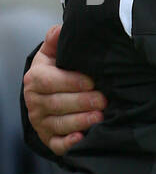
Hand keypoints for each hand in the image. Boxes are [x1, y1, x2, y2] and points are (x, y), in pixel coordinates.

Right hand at [22, 25, 105, 155]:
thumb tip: (60, 29)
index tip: (92, 81)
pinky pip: (57, 144)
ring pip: (59, 124)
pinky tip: (83, 139)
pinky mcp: (49, 139)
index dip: (71, 82)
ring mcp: (41, 122)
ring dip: (80, 121)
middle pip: (57, 103)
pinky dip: (69, 143)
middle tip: (103, 100)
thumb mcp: (53, 54)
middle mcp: (35, 102)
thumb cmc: (56, 71)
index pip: (49, 80)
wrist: (48, 95)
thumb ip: (56, 41)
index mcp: (35, 79)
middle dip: (82, 102)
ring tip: (100, 117)